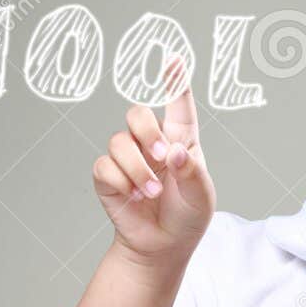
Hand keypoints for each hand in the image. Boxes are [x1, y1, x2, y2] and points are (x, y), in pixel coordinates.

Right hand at [91, 56, 215, 268]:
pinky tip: (133, 196)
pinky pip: (103, 166)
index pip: (177, 104)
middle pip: (137, 113)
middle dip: (147, 132)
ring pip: (118, 141)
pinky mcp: (108, 177)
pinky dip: (120, 181)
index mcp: (180, 139)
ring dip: (137, 168)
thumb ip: (192, 172)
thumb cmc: (187, 216)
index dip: (174, 80)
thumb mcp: (202, 196)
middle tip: (161, 157)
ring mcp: (127, 159)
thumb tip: (174, 151)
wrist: (163, 246)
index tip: (174, 60)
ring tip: (152, 192)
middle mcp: (151, 143)